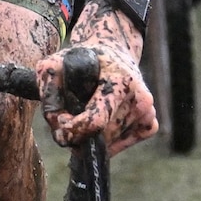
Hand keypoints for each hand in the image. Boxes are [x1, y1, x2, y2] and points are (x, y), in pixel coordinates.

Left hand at [36, 0, 155, 152]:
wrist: (114, 54)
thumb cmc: (83, 60)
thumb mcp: (57, 64)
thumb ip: (49, 90)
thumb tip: (57, 122)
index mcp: (121, 80)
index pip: (97, 119)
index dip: (74, 129)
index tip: (60, 126)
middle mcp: (140, 97)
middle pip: (102, 135)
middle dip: (79, 134)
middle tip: (68, 120)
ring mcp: (148, 112)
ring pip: (110, 143)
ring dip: (92, 138)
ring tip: (84, 116)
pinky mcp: (151, 124)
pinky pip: (122, 145)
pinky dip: (108, 141)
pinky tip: (101, 122)